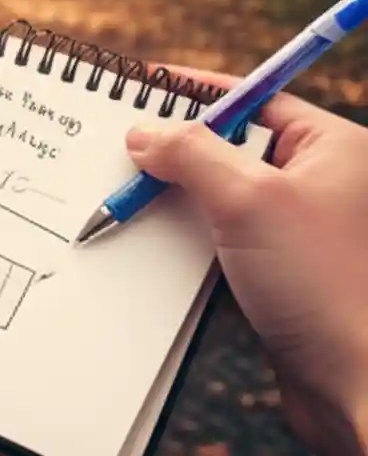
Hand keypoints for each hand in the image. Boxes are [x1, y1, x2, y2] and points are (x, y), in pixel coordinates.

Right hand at [125, 67, 367, 455]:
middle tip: (125, 150)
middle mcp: (319, 183)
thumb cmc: (325, 285)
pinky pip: (219, 237)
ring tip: (130, 198)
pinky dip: (185, 237)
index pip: (253, 99)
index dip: (196, 92)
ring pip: (219, 195)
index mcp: (333, 149)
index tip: (142, 85)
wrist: (354, 383)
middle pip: (229, 146)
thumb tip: (144, 133)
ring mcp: (297, 229)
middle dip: (176, 151)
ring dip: (176, 199)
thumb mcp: (248, 199)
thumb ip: (190, 154)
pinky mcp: (277, 271)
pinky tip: (153, 242)